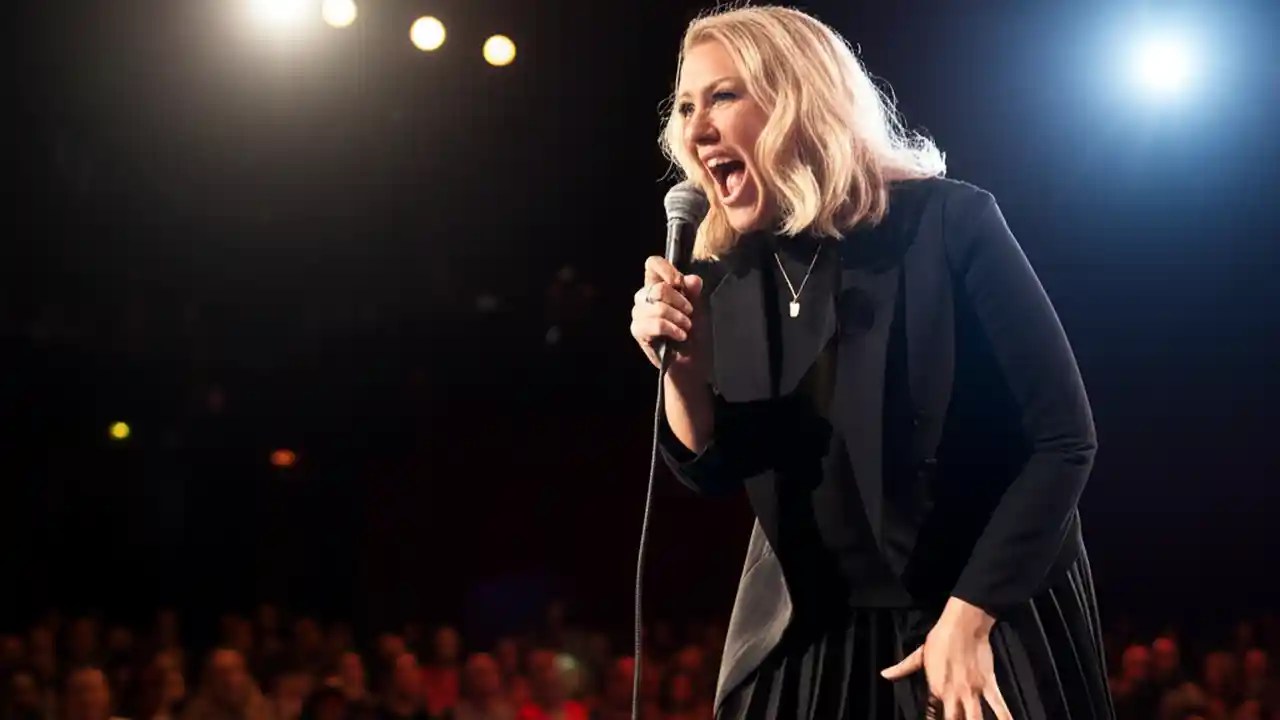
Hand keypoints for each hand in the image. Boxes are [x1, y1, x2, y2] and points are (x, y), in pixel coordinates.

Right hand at [630, 256, 706, 375]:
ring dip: (677, 318)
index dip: (666, 269)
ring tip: (686, 328)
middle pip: (658, 288)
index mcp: (657, 284)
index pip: (652, 264)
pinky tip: (680, 336)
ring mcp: (639, 313)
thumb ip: (694, 292)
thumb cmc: (694, 332)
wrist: (691, 360)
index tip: (679, 283)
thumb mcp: (699, 307)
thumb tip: (693, 280)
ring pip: (658, 307)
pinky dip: (671, 329)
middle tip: (689, 313)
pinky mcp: (637, 330)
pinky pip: (655, 324)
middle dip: (680, 302)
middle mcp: (645, 296)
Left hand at [880, 598, 1012, 719]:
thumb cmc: (939, 639)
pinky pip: (999, 705)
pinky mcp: (989, 685)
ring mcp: (973, 691)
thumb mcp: (918, 655)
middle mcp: (954, 694)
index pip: (932, 715)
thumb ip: (902, 668)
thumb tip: (884, 674)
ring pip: (975, 718)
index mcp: (936, 688)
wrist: (963, 625)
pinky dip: (1004, 716)